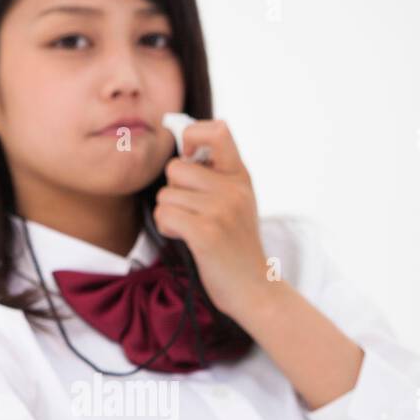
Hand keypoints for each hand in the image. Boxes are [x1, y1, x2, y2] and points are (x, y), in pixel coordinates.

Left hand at [153, 118, 268, 319]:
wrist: (255, 288)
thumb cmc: (236, 246)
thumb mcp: (238, 202)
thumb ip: (216, 175)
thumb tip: (183, 148)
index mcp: (240, 176)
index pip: (217, 130)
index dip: (193, 136)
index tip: (190, 157)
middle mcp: (233, 188)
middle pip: (175, 168)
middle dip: (173, 192)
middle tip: (191, 213)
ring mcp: (221, 210)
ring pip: (166, 195)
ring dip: (169, 215)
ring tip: (191, 229)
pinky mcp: (206, 233)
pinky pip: (165, 215)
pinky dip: (167, 228)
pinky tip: (184, 238)